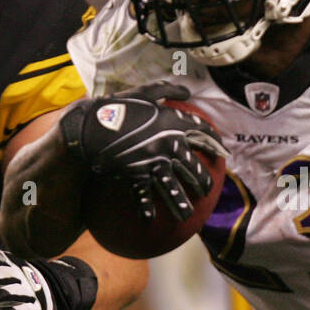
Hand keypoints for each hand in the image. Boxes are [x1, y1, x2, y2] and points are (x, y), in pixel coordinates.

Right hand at [58, 82, 225, 221]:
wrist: (87, 126)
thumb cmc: (114, 107)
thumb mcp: (140, 93)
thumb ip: (165, 89)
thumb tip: (187, 90)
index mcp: (172, 122)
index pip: (201, 132)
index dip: (214, 141)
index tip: (222, 152)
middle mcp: (168, 143)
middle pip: (193, 167)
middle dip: (203, 181)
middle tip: (207, 190)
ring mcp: (153, 161)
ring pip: (173, 187)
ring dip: (181, 204)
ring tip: (186, 216)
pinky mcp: (136, 174)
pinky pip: (143, 194)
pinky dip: (145, 208)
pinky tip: (150, 220)